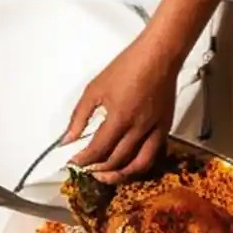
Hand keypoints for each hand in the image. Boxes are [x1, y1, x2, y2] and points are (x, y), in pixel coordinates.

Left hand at [63, 37, 178, 182]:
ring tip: (107, 176)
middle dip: (99, 169)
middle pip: (116, 160)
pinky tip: (128, 164)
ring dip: (121, 175)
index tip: (75, 161)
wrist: (158, 57)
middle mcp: (138, 128)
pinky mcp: (165, 129)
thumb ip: (79, 116)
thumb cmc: (127, 67)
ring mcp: (154, 130)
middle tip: (87, 169)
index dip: (84, 159)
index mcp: (119, 117)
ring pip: (138, 164)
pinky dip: (139, 164)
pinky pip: (153, 155)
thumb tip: (68, 138)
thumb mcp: (95, 88)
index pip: (98, 149)